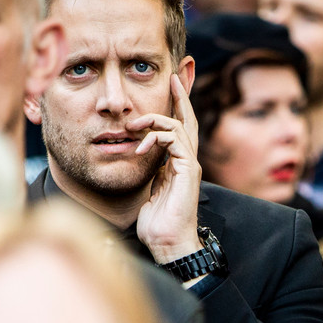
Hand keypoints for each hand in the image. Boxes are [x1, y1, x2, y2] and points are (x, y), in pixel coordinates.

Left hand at [134, 74, 202, 262]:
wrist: (169, 244)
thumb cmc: (157, 224)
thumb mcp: (148, 191)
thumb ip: (149, 171)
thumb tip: (139, 155)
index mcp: (178, 164)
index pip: (180, 129)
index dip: (177, 107)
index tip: (171, 86)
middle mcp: (187, 162)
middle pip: (188, 121)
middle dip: (181, 97)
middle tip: (172, 78)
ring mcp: (189, 166)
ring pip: (179, 128)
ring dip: (155, 121)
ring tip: (133, 126)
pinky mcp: (188, 171)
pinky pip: (177, 142)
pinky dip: (157, 138)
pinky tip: (140, 146)